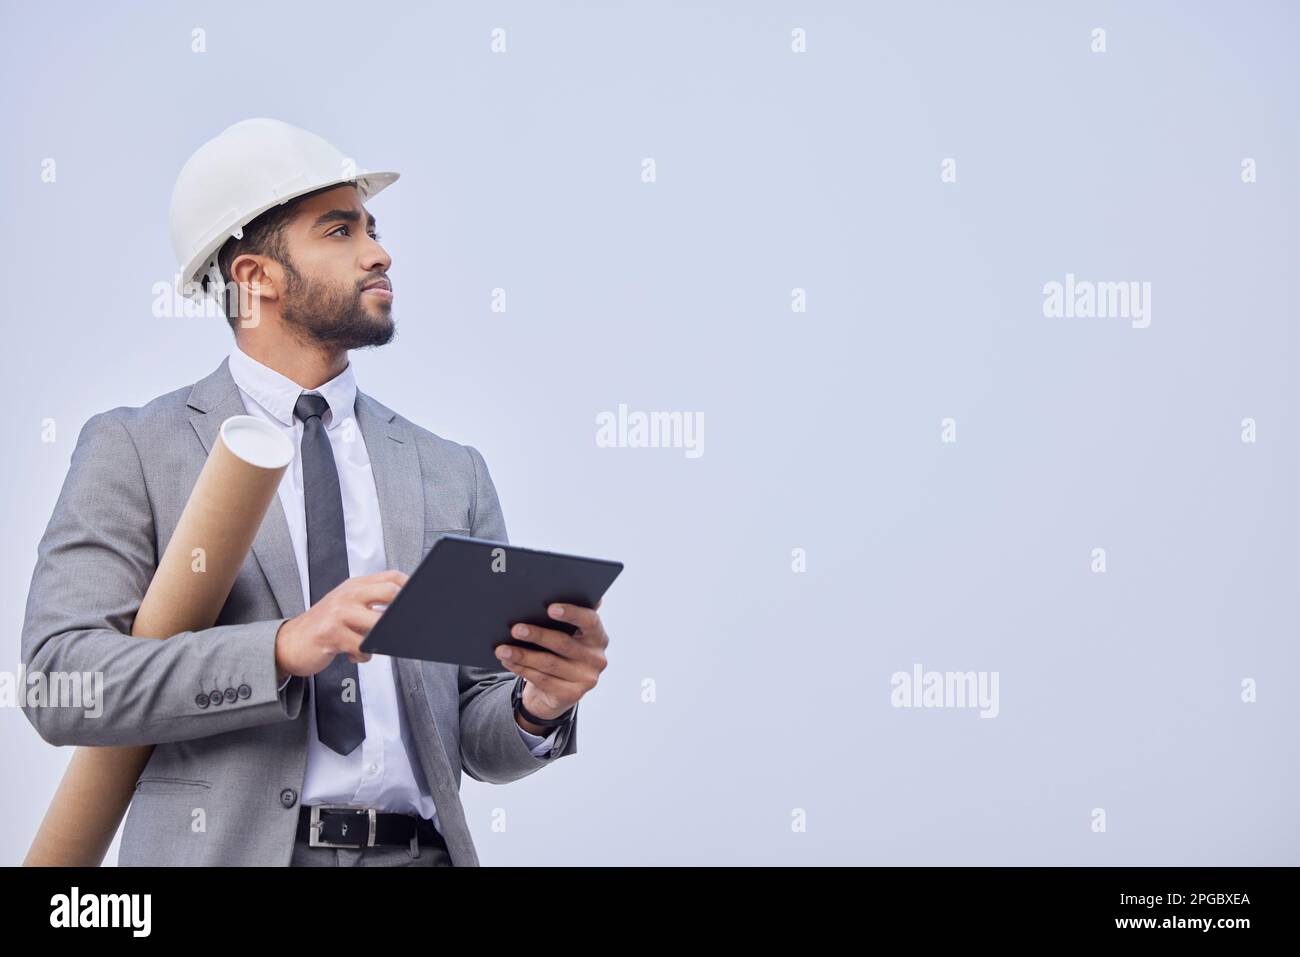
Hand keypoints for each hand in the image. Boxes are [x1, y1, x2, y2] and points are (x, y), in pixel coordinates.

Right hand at [274, 570, 407, 679]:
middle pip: (390, 592)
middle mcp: (347, 594)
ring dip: (380, 639)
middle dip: (401, 612)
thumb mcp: (346, 606)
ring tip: (369, 644)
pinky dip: (363, 656)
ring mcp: (339, 613)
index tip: (418, 602)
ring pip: (378, 623)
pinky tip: (352, 654)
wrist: (288, 643)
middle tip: (399, 627)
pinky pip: (362, 648)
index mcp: (354, 585)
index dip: (410, 587)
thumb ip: (370, 603)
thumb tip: (404, 611)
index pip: (391, 577)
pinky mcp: (331, 635)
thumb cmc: (323, 626)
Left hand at [495, 598, 607, 721]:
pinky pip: (542, 679)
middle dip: (537, 635)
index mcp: (599, 637)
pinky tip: (508, 661)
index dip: (572, 613)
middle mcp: (597, 658)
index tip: (550, 608)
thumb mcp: (568, 635)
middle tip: (515, 629)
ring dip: (522, 655)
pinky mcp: (571, 695)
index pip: (590, 621)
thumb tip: (554, 590)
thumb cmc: (560, 653)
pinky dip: (522, 669)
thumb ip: (567, 617)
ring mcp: (586, 679)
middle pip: (563, 644)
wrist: (558, 691)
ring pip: (549, 663)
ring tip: (502, 649)